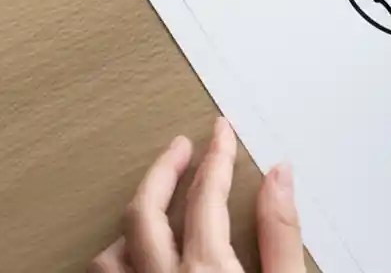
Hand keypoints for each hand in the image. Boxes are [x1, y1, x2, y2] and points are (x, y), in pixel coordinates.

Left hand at [89, 118, 303, 272]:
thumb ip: (280, 234)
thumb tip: (279, 176)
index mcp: (206, 270)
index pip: (206, 195)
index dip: (216, 157)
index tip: (220, 132)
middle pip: (145, 210)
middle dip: (162, 170)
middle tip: (180, 148)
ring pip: (109, 253)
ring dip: (131, 223)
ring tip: (151, 206)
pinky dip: (117, 260)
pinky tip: (134, 257)